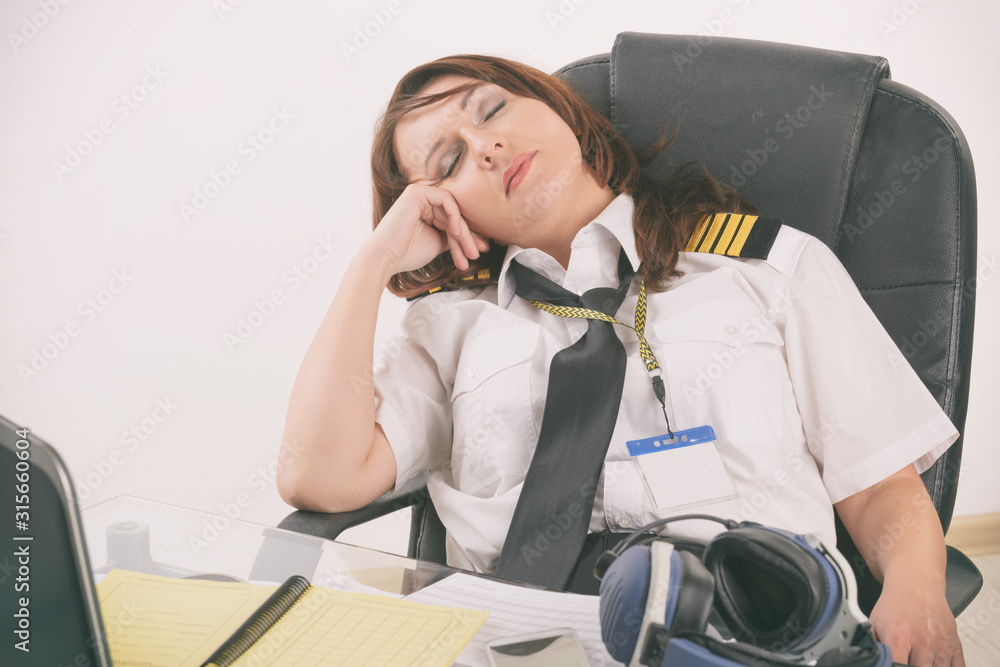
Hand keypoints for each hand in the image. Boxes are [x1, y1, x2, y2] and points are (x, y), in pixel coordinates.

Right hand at [368, 184, 489, 275]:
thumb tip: (477, 239)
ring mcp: (419, 193)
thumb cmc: (407, 254)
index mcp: (426, 210)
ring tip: (468, 252)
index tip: (477, 253)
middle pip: (455, 215)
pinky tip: (456, 233)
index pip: (453, 220)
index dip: (468, 237)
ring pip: (453, 210)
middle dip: (468, 237)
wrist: (386, 258)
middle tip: (476, 254)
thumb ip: (453, 236)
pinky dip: (454, 216)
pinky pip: (446, 199)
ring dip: (463, 233)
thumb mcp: (438, 243)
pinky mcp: (417, 192)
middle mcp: (423, 199)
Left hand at [868, 576, 964, 665]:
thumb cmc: (895, 604)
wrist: (916, 584)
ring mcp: (941, 645)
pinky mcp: (955, 645)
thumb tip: (872, 660)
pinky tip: (935, 663)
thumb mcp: (874, 623)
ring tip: (918, 658)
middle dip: (910, 666)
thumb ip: (873, 646)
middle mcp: (923, 642)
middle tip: (906, 659)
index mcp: (899, 637)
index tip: (892, 664)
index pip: (898, 666)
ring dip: (927, 666)